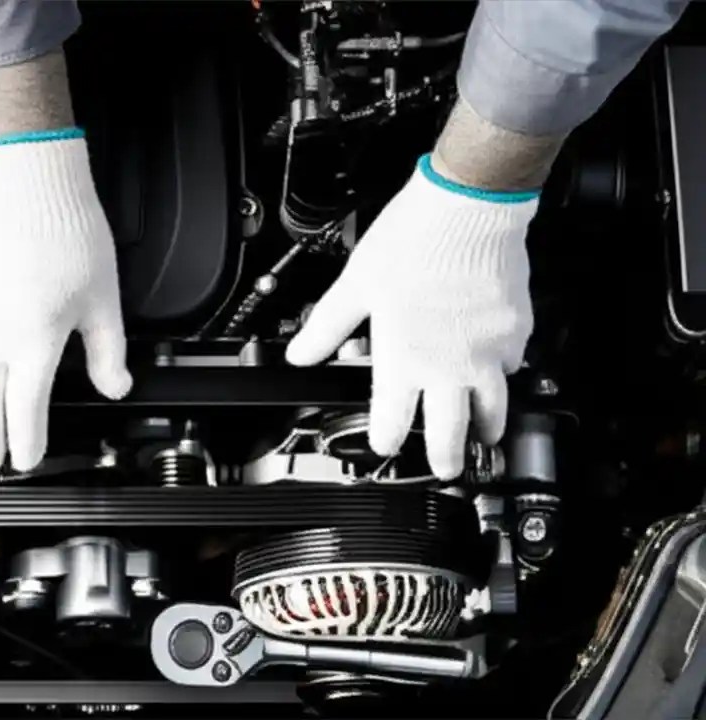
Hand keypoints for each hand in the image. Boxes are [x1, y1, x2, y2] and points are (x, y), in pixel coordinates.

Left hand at [285, 155, 537, 478]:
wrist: (470, 207)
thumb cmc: (414, 240)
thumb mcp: (355, 284)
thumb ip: (326, 327)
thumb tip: (300, 353)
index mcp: (405, 358)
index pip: (394, 421)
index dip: (386, 440)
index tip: (385, 445)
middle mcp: (450, 365)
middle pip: (451, 432)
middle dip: (446, 458)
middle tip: (447, 469)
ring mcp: (489, 352)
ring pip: (493, 407)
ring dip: (486, 426)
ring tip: (482, 436)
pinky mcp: (517, 331)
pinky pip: (514, 365)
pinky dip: (506, 373)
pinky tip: (498, 369)